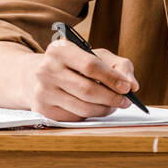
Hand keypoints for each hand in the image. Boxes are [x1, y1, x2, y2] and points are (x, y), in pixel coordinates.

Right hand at [25, 39, 139, 121]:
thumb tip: (132, 85)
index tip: (128, 87)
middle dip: (111, 98)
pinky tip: (95, 109)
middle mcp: (47, 70)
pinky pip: (74, 117)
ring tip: (114, 105)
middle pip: (87, 90)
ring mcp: (43, 91)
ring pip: (82, 107)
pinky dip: (90, 115)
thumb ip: (118, 65)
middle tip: (126, 101)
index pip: (91, 66)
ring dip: (103, 109)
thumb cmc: (73, 64)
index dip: (112, 78)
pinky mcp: (43, 110)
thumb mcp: (94, 55)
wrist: (35, 76)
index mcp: (60, 50)